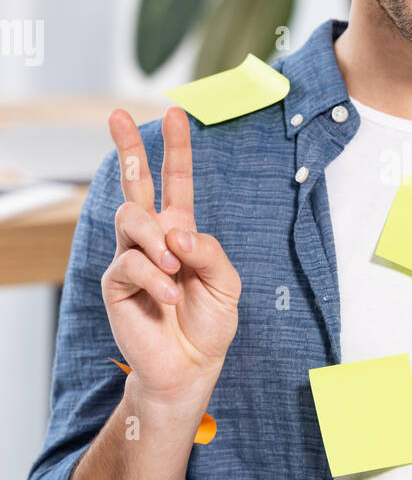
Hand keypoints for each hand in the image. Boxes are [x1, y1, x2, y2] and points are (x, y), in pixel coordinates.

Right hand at [101, 106, 240, 403]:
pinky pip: (132, 264)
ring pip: (131, 218)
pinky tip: (168, 298)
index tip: (175, 113)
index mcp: (180, 231)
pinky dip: (156, 280)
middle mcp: (152, 239)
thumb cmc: (208, 323)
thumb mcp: (227, 283)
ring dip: (155, 240)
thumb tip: (176, 232)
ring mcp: (131, 258)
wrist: (191, 366)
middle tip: (116, 114)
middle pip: (135, 183)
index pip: (175, 182)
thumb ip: (209, 252)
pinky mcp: (116, 283)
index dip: (175, 149)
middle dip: (127, 146)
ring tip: (174, 269)